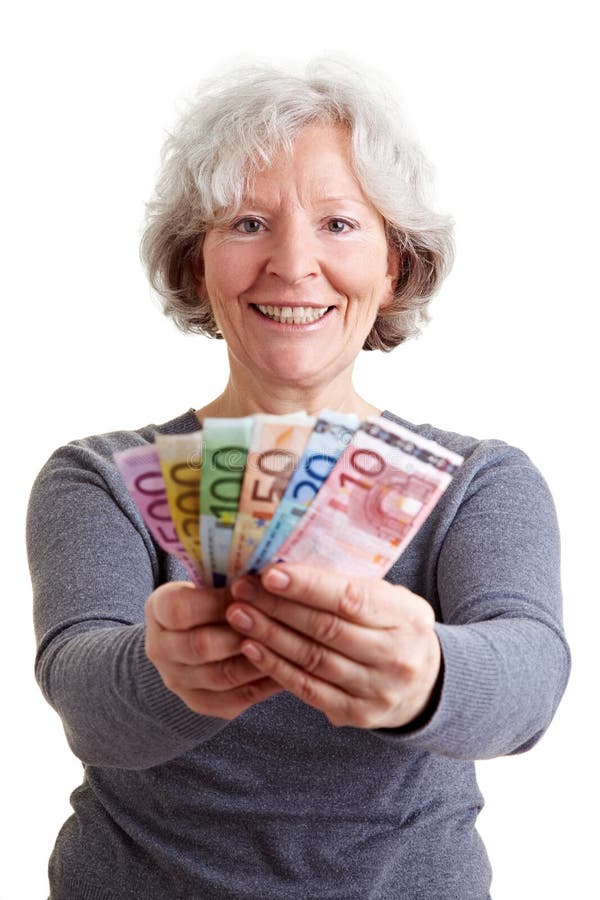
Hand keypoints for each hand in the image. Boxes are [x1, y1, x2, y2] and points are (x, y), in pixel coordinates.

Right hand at [145, 581, 283, 717]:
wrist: (194, 633)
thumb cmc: (212, 596)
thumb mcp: (210, 580)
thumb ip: (230, 579)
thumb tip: (268, 571)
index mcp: (158, 611)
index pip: (181, 610)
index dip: (218, 603)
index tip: (250, 592)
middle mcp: (160, 649)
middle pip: (201, 646)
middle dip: (243, 633)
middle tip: (277, 621)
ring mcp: (177, 680)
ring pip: (222, 676)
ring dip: (258, 660)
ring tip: (288, 645)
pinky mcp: (200, 703)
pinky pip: (235, 699)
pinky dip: (263, 685)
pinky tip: (288, 669)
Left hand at [226, 565, 441, 729]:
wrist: (427, 684)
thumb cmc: (396, 628)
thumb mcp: (390, 600)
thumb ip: (350, 586)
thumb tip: (290, 566)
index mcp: (407, 617)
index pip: (350, 598)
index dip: (307, 586)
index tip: (269, 573)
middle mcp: (396, 655)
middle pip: (326, 629)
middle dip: (277, 607)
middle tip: (243, 590)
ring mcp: (378, 689)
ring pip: (312, 659)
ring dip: (269, 636)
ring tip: (238, 615)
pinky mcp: (358, 714)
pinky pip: (308, 689)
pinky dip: (276, 667)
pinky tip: (251, 648)